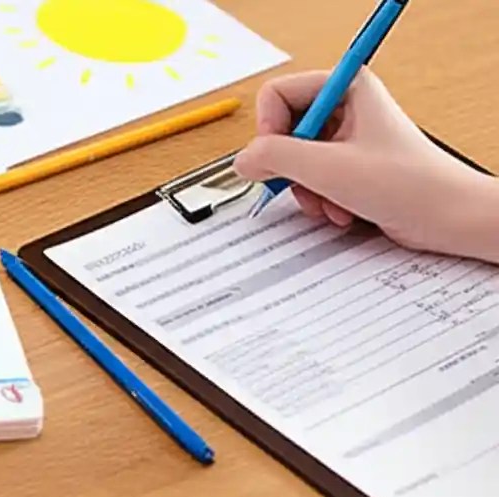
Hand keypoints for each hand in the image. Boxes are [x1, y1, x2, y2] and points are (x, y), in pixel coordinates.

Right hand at [233, 70, 498, 261]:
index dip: (269, 129)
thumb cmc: (408, 184)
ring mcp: (347, 137)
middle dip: (290, 166)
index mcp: (346, 87)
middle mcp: (346, 106)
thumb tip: (242, 160)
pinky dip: (318, 198)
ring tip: (328, 201)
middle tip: (304, 182)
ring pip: (294, 158)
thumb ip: (275, 158)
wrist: (446, 216)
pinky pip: (311, 177)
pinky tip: (339, 209)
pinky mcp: (349, 164)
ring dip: (305, 188)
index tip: (279, 157)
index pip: (276, 94)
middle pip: (282, 130)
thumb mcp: (328, 168)